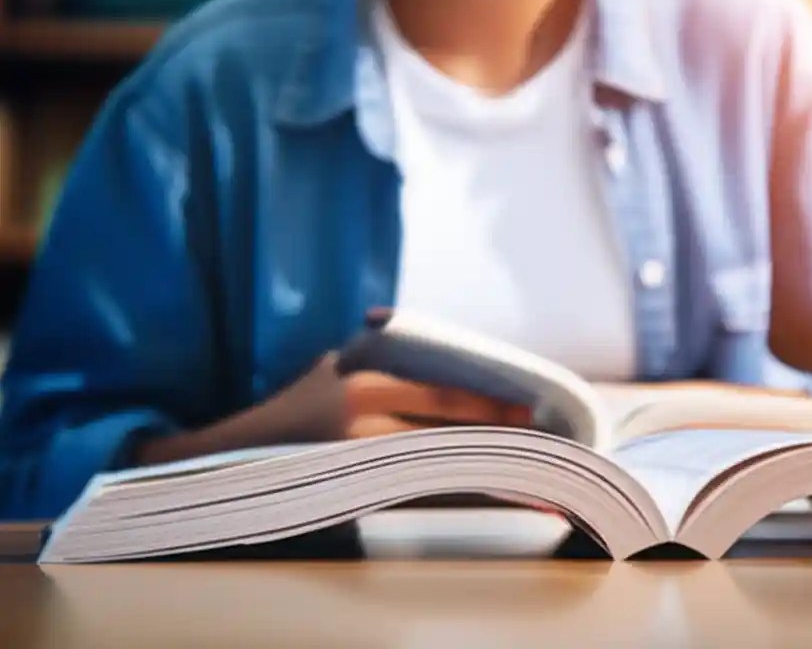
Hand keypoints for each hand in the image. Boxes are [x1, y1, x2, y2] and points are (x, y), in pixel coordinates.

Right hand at [133, 352, 530, 465]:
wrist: (233, 451)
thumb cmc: (297, 402)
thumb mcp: (336, 364)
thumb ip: (384, 353)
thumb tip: (440, 346)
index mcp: (364, 381)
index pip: (441, 394)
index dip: (489, 405)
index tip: (529, 410)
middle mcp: (362, 420)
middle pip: (448, 433)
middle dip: (498, 440)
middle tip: (544, 447)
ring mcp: (355, 460)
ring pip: (437, 467)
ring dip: (485, 475)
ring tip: (529, 481)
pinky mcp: (352, 490)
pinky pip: (416, 495)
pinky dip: (455, 497)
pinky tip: (482, 500)